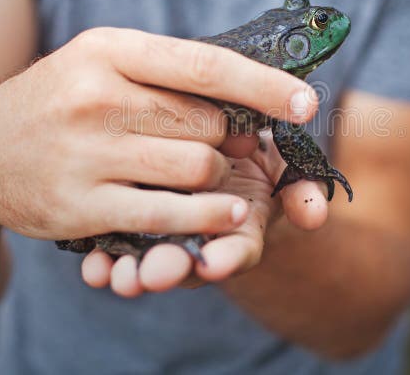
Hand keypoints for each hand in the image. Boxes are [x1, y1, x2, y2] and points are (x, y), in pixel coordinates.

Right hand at [0, 28, 317, 244]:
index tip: (306, 101)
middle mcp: (96, 97)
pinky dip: (206, 216)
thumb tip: (249, 92)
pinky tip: (223, 214)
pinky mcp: (81, 204)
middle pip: (207, 122)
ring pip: (196, 167)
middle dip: (228, 138)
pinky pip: (168, 213)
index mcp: (109, 50)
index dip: (263, 85)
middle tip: (227, 146)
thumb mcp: (102, 61)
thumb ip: (168, 73)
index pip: (204, 64)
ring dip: (218, 178)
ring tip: (215, 179)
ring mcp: (87, 153)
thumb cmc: (59, 100)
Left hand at [81, 131, 329, 295]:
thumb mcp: (282, 162)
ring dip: (131, 271)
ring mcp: (165, 230)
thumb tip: (316, 215)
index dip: (228, 258)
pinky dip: (104, 260)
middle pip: (187, 259)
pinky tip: (93, 266)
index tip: (215, 263)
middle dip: (170, 268)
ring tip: (116, 276)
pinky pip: (116, 244)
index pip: (237, 250)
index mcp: (240, 227)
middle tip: (153, 274)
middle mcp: (201, 234)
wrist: (215, 133)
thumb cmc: (252, 146)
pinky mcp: (130, 217)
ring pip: (148, 257)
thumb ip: (300, 188)